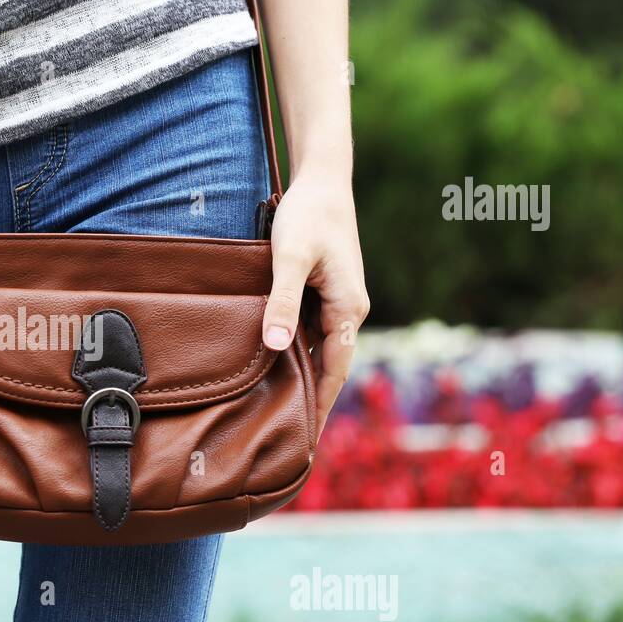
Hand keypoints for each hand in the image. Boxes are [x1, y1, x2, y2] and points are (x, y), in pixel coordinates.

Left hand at [260, 173, 368, 437]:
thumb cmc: (307, 215)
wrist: (322, 179)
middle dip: (312, 402)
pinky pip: (311, 332)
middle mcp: (348, 310)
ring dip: (303, 379)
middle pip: (330, 367)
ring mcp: (337, 302)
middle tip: (289, 440)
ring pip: (319, 350)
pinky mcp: (324, 292)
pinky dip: (296, 353)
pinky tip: (275, 368)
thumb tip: (276, 346)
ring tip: (279, 414)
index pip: (334, 370)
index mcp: (347, 308)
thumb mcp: (290, 258)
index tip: (306, 442)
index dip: (320, 406)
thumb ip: (283, 301)